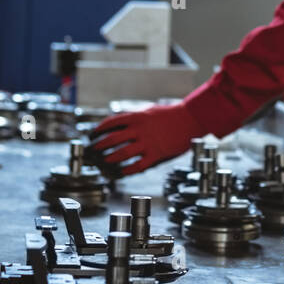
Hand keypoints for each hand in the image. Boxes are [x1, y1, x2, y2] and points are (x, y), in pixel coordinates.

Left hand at [87, 102, 203, 175]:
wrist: (190, 119)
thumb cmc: (171, 114)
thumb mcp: (149, 111)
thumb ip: (135, 118)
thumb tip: (120, 124)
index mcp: (137, 117)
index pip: (112, 123)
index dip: (99, 129)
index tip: (93, 134)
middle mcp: (140, 130)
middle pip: (113, 139)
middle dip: (100, 146)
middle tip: (94, 150)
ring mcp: (148, 143)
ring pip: (123, 153)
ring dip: (111, 159)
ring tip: (105, 162)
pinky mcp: (156, 154)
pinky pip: (138, 165)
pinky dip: (128, 170)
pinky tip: (123, 172)